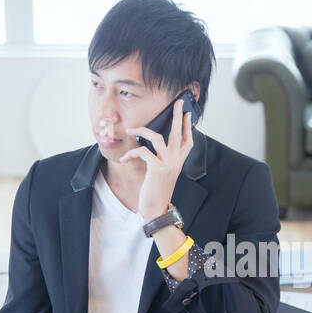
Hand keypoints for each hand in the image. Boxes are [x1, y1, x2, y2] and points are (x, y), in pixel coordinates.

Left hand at [122, 98, 192, 220]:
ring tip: (130, 130)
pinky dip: (131, 153)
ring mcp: (168, 163)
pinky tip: (123, 159)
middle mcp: (176, 160)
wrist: (156, 209)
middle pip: (178, 133)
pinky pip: (143, 151)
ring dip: (141, 131)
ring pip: (158, 137)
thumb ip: (163, 160)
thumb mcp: (163, 174)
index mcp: (179, 161)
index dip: (187, 126)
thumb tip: (152, 147)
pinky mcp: (157, 168)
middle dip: (178, 115)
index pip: (187, 140)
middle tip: (179, 102)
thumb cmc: (157, 191)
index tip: (187, 113)